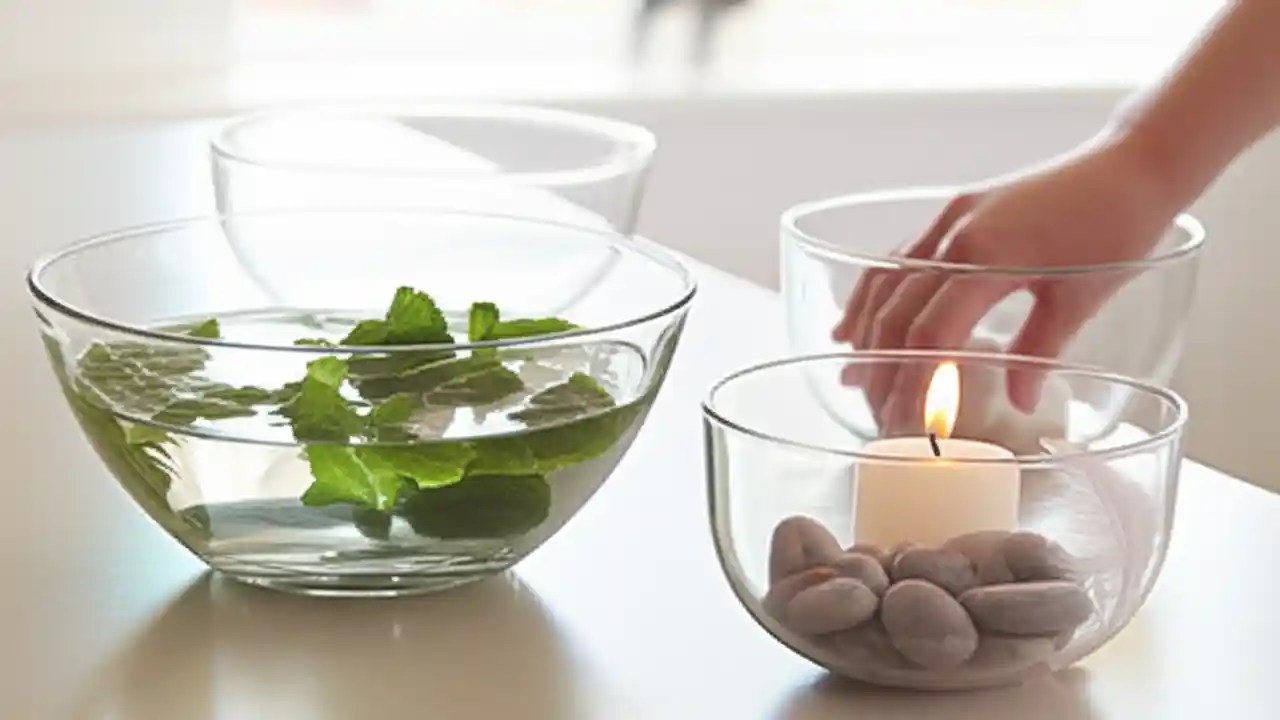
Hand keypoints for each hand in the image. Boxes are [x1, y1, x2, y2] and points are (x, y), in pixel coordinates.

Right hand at [832, 139, 1178, 428]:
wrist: (1131, 164)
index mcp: (987, 256)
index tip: (907, 421)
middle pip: (896, 311)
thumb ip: (1041, 350)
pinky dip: (877, 293)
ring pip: (886, 281)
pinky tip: (862, 320)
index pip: (929, 333)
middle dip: (880, 366)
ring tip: (853, 373)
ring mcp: (950, 218)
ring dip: (865, 330)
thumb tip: (1019, 401)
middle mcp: (956, 234)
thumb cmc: (1117, 224)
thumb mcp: (1081, 298)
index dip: (913, 382)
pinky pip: (899, 258)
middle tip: (877, 412)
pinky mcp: (955, 212)